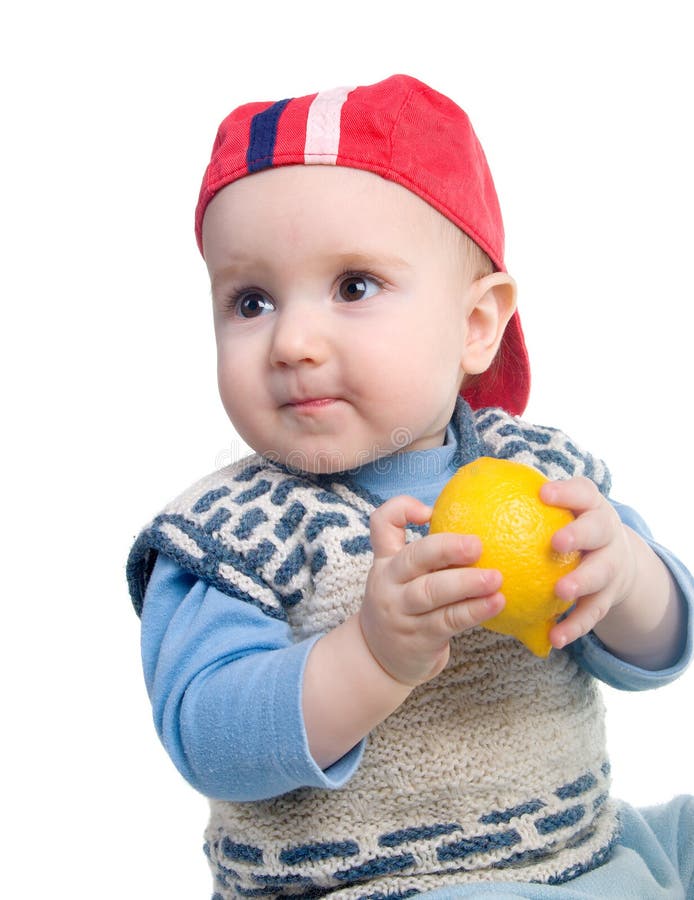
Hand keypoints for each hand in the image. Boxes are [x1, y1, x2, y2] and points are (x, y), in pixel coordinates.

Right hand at [358, 494, 504, 685]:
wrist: (377, 659)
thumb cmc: (403, 606)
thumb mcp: (401, 575)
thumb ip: (426, 552)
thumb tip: (472, 523)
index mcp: (386, 560)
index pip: (381, 524)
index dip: (401, 509)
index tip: (430, 511)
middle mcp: (389, 582)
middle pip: (412, 558)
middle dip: (445, 548)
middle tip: (477, 544)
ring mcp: (401, 612)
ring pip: (431, 592)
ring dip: (466, 584)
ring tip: (496, 578)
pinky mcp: (418, 638)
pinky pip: (448, 621)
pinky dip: (474, 611)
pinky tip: (496, 602)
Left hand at [540, 477, 637, 649]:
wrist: (615, 560)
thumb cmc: (569, 528)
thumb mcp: (558, 511)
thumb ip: (523, 504)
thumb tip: (463, 496)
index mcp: (590, 506)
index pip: (582, 492)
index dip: (566, 492)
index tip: (543, 493)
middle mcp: (607, 533)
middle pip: (598, 529)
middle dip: (578, 534)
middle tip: (555, 543)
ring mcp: (612, 565)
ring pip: (601, 572)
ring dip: (581, 581)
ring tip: (560, 591)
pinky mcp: (609, 596)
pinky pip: (593, 613)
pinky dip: (575, 626)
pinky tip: (554, 638)